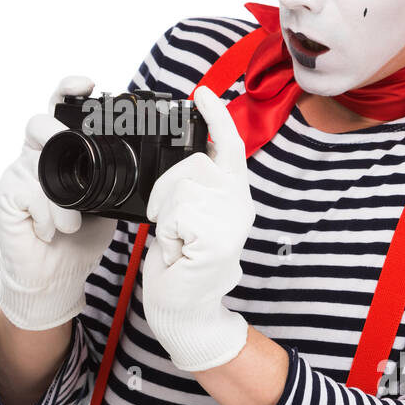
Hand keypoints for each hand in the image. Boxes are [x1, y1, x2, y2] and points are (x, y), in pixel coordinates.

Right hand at [0, 76, 118, 329]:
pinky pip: (27, 194)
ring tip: (71, 221)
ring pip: (35, 162)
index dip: (70, 90)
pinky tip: (53, 231)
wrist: (57, 274)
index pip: (62, 108)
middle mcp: (37, 155)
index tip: (88, 84)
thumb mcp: (110, 201)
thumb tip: (155, 164)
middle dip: (56, 133)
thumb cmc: (81, 233)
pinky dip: (46, 215)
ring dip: (58, 195)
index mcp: (63, 149)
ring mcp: (18, 174)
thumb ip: (119, 177)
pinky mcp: (6, 196)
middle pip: (38, 124)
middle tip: (72, 147)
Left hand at [142, 86, 254, 370]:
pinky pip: (177, 213)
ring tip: (175, 239)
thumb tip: (184, 154)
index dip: (216, 116)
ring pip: (181, 187)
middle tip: (166, 222)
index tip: (200, 93)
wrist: (185, 311)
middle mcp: (240, 204)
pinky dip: (166, 232)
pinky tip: (177, 250)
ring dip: (165, 214)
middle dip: (166, 189)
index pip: (229, 145)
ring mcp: (232, 222)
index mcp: (233, 195)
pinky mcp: (217, 240)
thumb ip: (193, 186)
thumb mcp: (187, 217)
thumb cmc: (182, 265)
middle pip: (192, 163)